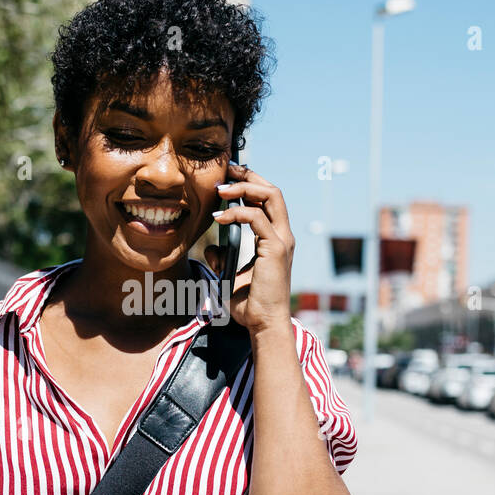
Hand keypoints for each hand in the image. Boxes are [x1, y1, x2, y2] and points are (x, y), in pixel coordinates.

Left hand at [206, 162, 294, 336]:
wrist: (263, 324)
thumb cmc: (250, 304)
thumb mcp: (230, 276)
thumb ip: (222, 259)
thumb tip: (211, 248)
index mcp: (276, 239)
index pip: (268, 200)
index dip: (250, 183)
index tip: (227, 177)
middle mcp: (283, 235)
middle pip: (272, 190)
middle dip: (248, 175)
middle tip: (224, 170)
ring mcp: (282, 240)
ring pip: (270, 196)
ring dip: (243, 187)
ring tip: (219, 190)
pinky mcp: (276, 249)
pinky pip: (256, 218)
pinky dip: (237, 212)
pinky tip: (219, 218)